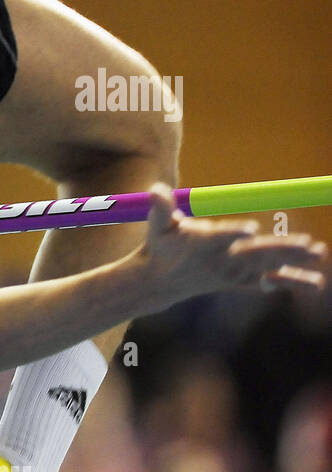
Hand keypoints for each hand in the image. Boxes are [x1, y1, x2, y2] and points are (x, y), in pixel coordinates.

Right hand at [142, 183, 325, 302]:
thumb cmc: (161, 246)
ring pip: (267, 266)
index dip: (233, 233)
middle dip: (281, 248)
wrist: (161, 282)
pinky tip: (315, 282)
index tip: (250, 228)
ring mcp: (233, 273)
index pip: (218, 238)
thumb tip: (156, 189)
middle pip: (254, 253)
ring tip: (318, 251)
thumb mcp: (156, 226)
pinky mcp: (240, 280)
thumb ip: (160, 208)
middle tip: (306, 243)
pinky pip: (269, 282)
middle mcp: (220, 261)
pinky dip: (291, 281)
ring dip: (293, 260)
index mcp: (200, 245)